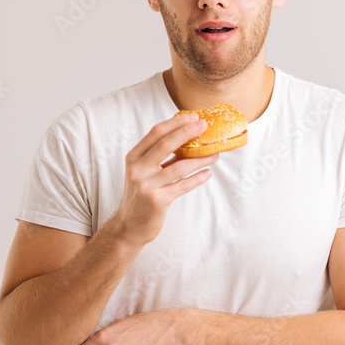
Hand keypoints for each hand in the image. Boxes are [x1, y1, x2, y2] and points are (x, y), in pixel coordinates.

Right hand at [109, 114, 218, 248]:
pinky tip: (208, 173)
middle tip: (205, 126)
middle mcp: (137, 169)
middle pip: (165, 144)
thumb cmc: (140, 196)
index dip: (175, 123)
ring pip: (178, 166)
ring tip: (215, 154)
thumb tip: (186, 139)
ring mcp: (146, 185)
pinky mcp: (157, 201)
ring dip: (199, 159)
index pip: (155, 133)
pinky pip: (182, 186)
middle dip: (187, 133)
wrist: (130, 226)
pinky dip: (197, 179)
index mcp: (134, 157)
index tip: (193, 117)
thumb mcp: (144, 173)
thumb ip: (160, 157)